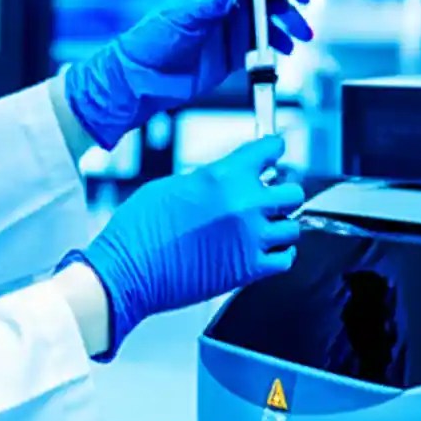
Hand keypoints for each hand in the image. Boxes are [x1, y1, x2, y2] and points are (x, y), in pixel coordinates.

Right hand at [64, 136, 303, 359]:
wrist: (127, 271)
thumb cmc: (139, 231)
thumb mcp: (172, 186)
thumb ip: (209, 179)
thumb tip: (224, 179)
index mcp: (223, 176)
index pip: (269, 149)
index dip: (273, 149)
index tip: (275, 151)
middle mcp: (243, 204)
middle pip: (292, 192)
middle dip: (281, 195)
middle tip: (268, 200)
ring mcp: (250, 238)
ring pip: (292, 227)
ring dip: (280, 227)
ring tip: (264, 229)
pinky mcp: (249, 269)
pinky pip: (286, 259)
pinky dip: (280, 254)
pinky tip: (267, 251)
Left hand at [65, 0, 313, 148]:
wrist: (144, 80)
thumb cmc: (153, 41)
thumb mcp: (186, 14)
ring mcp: (235, 21)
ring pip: (273, 11)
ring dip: (290, 19)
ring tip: (301, 33)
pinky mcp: (239, 47)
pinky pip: (268, 40)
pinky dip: (281, 43)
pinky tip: (285, 49)